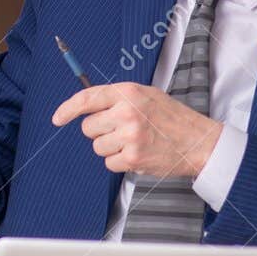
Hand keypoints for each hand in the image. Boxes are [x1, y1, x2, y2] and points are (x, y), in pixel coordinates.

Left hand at [51, 82, 222, 177]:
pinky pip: (109, 162)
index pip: (87, 98)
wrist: (198, 141)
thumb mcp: (147, 95)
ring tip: (133, 142)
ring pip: (97, 147)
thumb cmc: (172, 117)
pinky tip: (137, 153)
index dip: (67, 109)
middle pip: (88, 127)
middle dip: (100, 131)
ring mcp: (129, 136)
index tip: (58, 118)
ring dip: (110, 147)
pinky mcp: (133, 158)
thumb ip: (119, 98)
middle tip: (121, 130)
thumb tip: (88, 106)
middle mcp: (126, 113)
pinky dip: (119, 161)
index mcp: (129, 92)